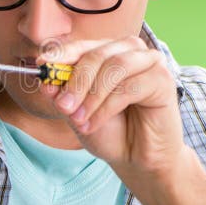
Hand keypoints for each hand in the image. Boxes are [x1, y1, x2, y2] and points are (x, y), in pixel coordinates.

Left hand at [39, 36, 188, 204]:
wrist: (136, 158)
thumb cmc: (110, 131)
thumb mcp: (76, 112)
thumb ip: (62, 93)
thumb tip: (46, 79)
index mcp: (108, 52)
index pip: (81, 46)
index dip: (61, 54)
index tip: (42, 64)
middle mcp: (129, 51)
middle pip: (96, 55)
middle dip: (75, 82)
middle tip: (62, 106)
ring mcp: (149, 62)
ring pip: (114, 68)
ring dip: (91, 95)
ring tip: (79, 120)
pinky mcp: (163, 79)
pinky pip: (129, 87)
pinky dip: (106, 107)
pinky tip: (94, 123)